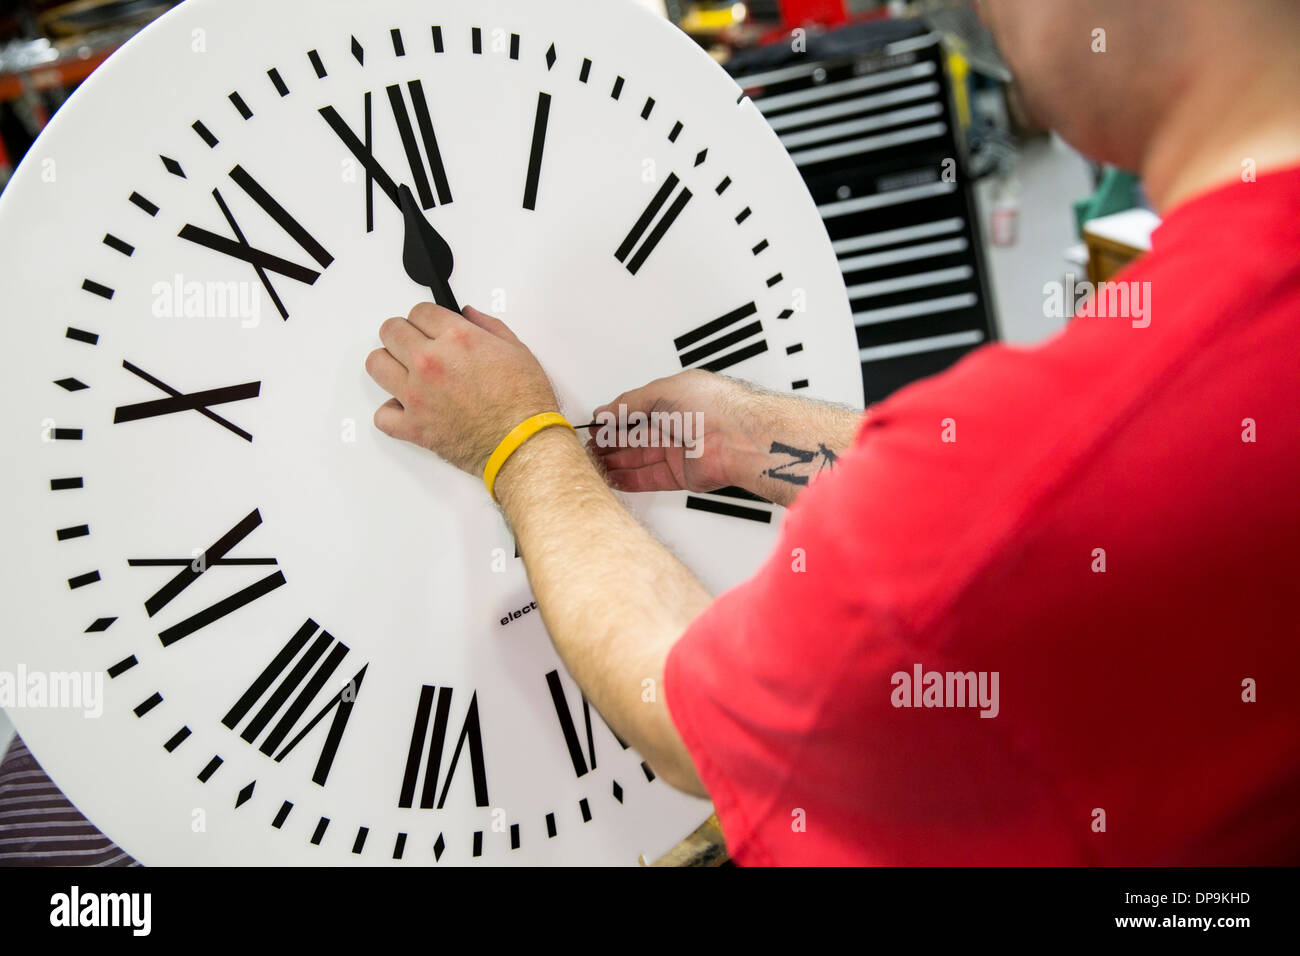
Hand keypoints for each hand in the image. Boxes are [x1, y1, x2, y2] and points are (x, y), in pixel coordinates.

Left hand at [365, 303, 558, 474]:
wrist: (524, 444)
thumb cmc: (526, 404)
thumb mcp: (517, 350)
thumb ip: (488, 326)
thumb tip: (470, 316)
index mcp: (457, 338)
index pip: (419, 311)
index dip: (425, 316)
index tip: (428, 324)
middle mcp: (431, 362)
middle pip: (391, 331)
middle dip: (403, 333)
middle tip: (412, 342)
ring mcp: (417, 394)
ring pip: (376, 364)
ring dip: (388, 363)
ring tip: (402, 370)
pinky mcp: (413, 426)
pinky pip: (382, 415)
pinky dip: (390, 411)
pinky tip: (404, 407)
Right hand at [588, 370, 769, 493]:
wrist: (739, 439)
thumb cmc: (714, 407)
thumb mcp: (661, 392)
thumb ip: (630, 403)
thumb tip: (607, 410)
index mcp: (675, 399)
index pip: (637, 409)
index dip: (615, 418)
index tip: (596, 426)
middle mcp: (679, 424)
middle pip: (636, 436)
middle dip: (611, 442)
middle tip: (590, 447)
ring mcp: (681, 450)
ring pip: (641, 458)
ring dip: (617, 461)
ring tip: (595, 463)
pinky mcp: (683, 475)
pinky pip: (652, 478)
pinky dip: (631, 479)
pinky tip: (614, 477)